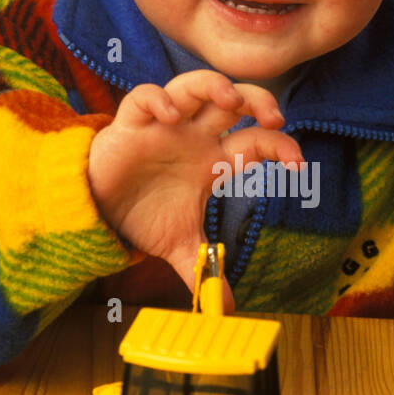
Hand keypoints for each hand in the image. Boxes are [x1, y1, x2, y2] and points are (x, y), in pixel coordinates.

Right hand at [87, 70, 304, 299]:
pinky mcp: (131, 122)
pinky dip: (159, 100)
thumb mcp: (177, 247)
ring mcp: (165, 125)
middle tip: (273, 118)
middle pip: (234, 100)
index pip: (256, 142)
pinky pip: (146, 96)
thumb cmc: (142, 214)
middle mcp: (195, 135)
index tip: (297, 165)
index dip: (280, 147)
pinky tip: (169, 117)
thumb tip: (225, 309)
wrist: (96, 208)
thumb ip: (203, 270)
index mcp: (213, 160)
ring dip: (214, 86)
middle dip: (258, 101)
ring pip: (194, 86)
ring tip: (229, 101)